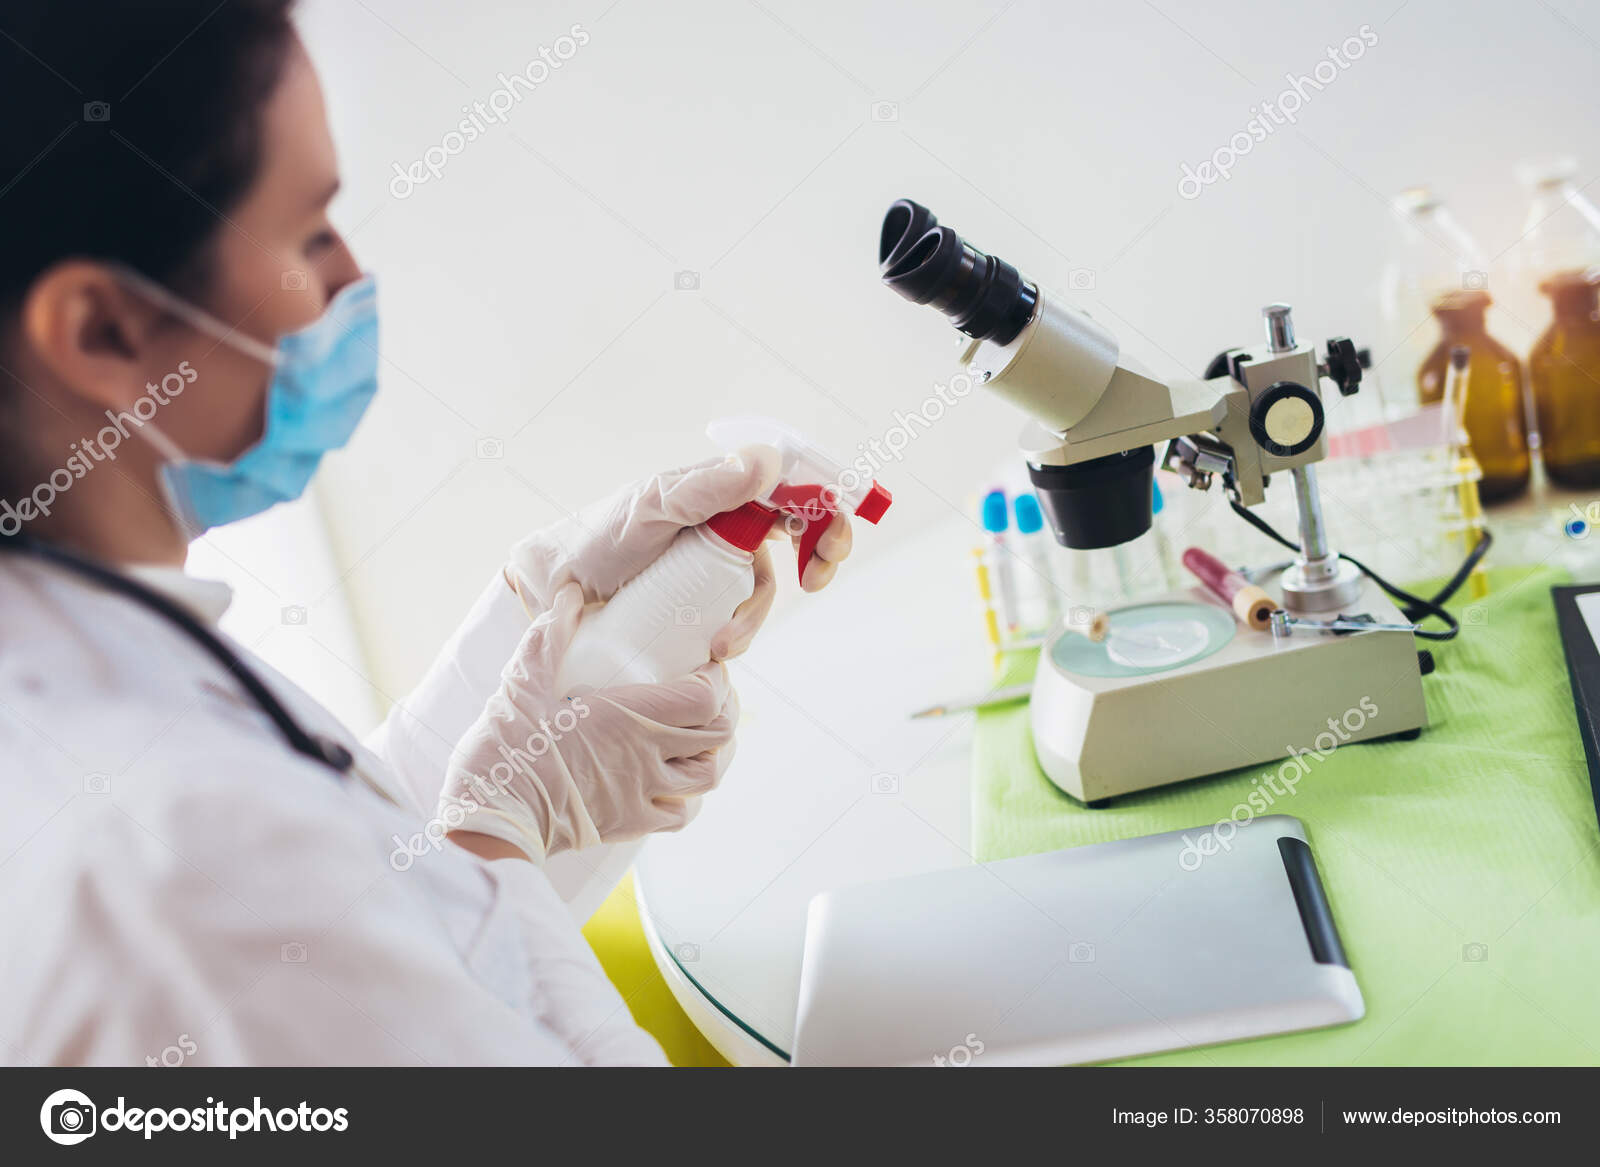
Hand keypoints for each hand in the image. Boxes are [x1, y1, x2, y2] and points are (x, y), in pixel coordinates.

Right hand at [442, 583, 738, 862]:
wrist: (492, 815)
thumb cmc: (507, 746)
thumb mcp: (524, 681)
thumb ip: (549, 635)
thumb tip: (568, 594)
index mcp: (631, 717)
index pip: (706, 699)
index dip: (716, 682)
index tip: (703, 668)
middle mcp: (648, 757)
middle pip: (720, 735)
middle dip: (724, 710)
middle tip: (708, 695)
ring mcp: (644, 795)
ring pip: (708, 776)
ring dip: (713, 753)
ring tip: (699, 736)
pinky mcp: (631, 824)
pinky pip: (682, 814)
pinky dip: (688, 796)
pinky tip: (673, 781)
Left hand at [507, 448, 852, 660]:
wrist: (558, 591)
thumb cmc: (600, 538)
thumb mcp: (652, 507)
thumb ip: (706, 487)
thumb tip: (770, 464)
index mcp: (724, 490)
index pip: (793, 487)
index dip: (826, 508)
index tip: (830, 539)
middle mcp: (729, 525)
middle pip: (800, 535)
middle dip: (819, 557)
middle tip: (814, 581)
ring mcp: (719, 569)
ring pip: (766, 587)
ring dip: (757, 615)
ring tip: (723, 641)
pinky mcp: (706, 608)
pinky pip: (740, 620)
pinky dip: (737, 635)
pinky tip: (713, 649)